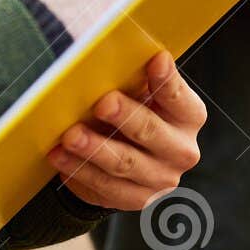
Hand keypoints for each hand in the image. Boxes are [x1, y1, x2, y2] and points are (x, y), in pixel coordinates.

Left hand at [48, 52, 206, 210]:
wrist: (125, 155)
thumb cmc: (131, 109)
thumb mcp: (137, 91)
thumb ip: (133, 75)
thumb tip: (105, 51)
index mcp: (188, 115)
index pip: (178, 97)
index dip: (167, 80)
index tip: (156, 61)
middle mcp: (182, 150)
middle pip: (151, 132)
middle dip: (125, 117)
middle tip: (103, 103)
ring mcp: (162, 178)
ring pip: (125, 162)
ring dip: (95, 148)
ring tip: (70, 135)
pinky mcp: (138, 198)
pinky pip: (105, 185)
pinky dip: (80, 169)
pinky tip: (60, 156)